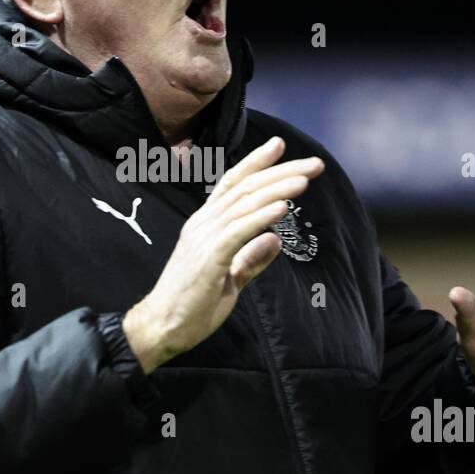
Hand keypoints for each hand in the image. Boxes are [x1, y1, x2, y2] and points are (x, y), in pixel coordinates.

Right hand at [122, 136, 324, 372]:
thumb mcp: (230, 279)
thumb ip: (251, 259)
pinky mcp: (208, 258)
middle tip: (314, 164)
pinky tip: (283, 208)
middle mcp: (203, 224)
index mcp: (205, 225)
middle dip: (280, 172)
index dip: (256, 163)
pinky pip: (238, 231)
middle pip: (245, 188)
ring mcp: (204, 238)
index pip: (232, 184)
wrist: (161, 327)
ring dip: (277, 189)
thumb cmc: (192, 305)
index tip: (280, 146)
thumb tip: (276, 238)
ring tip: (304, 179)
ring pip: (244, 205)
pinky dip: (262, 217)